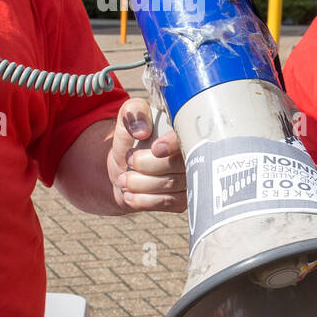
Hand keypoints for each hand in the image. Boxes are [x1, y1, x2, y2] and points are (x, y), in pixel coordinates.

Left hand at [107, 97, 185, 213]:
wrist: (124, 168)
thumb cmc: (131, 138)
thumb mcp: (127, 119)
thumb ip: (133, 113)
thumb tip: (142, 131)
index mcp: (184, 129)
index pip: (188, 135)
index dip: (174, 143)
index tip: (155, 148)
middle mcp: (193, 154)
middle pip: (178, 164)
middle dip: (148, 166)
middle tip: (128, 162)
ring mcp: (190, 178)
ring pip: (171, 185)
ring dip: (142, 184)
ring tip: (123, 180)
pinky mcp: (184, 199)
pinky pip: (169, 203)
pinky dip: (146, 201)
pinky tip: (129, 196)